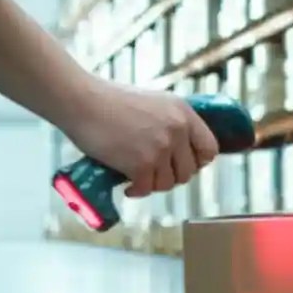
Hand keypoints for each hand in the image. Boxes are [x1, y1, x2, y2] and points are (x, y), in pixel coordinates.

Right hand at [61, 78, 219, 197]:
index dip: (197, 162)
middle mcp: (177, 129)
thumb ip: (171, 123)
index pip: (209, 149)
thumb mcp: (153, 102)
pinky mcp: (141, 163)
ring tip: (137, 177)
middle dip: (170, 176)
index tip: (180, 165)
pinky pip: (146, 189)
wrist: (82, 101)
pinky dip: (136, 191)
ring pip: (167, 184)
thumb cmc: (110, 101)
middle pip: (188, 171)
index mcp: (183, 112)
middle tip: (152, 174)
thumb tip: (180, 152)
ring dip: (152, 184)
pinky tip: (127, 186)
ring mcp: (160, 147)